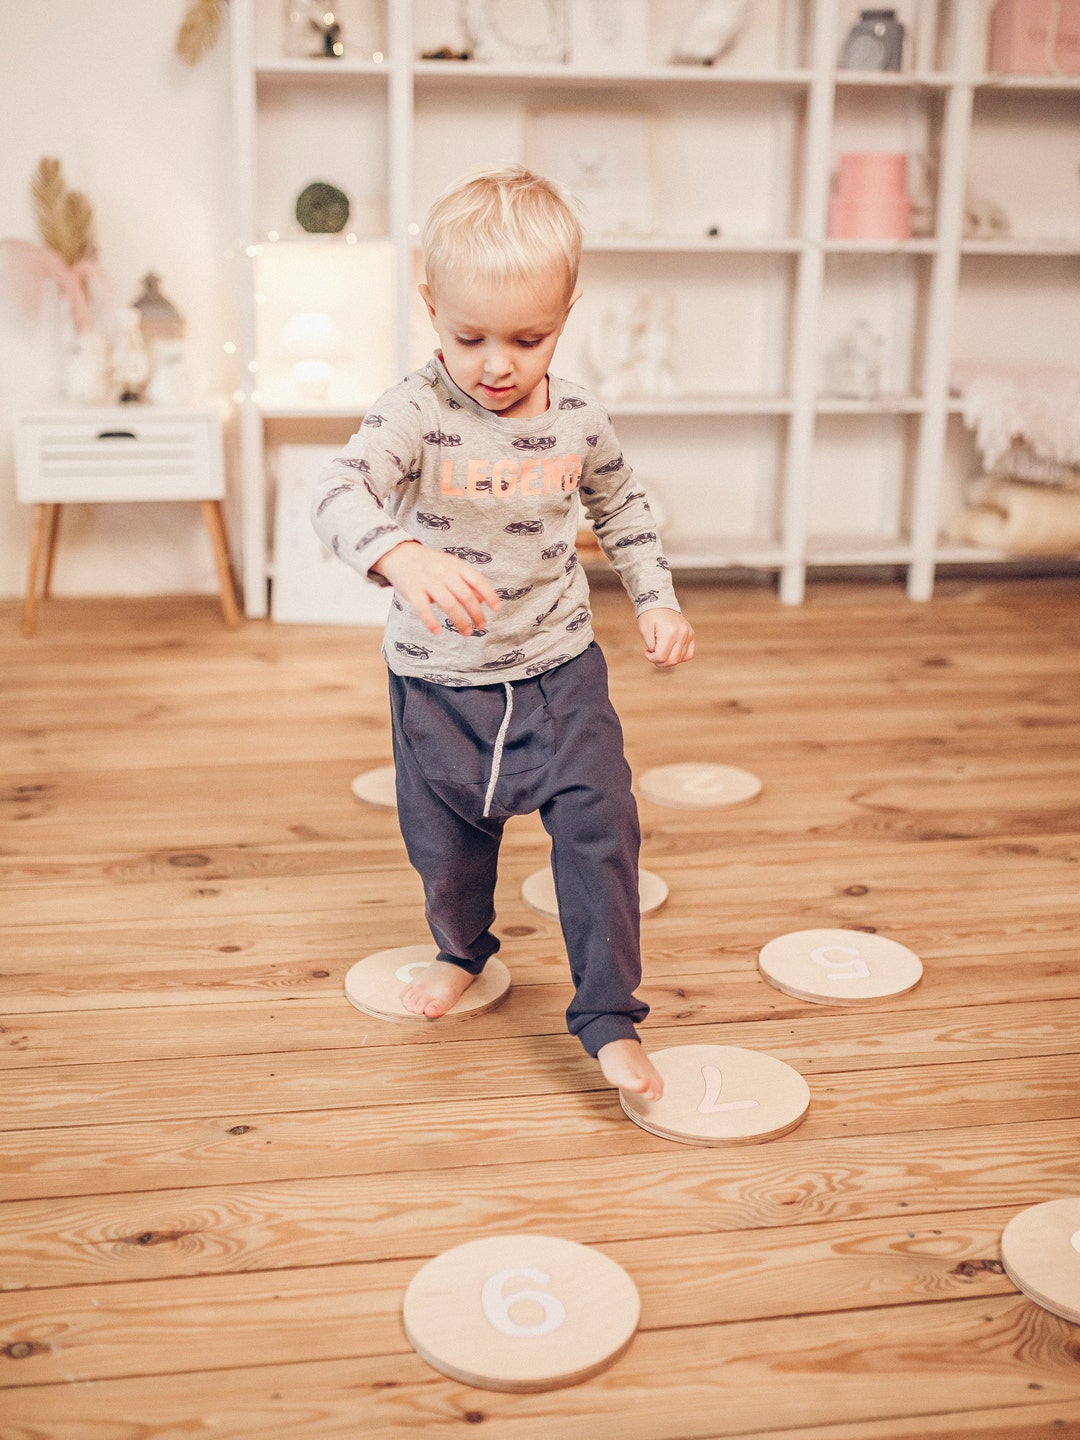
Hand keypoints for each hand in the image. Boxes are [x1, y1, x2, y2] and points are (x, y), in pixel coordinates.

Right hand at [372, 540, 500, 635]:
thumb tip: (483, 600)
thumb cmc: (430, 564)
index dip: (489, 594)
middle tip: (481, 626)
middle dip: (476, 614)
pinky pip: (423, 608)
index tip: (496, 609)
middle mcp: (444, 572)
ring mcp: (428, 581)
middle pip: (465, 596)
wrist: (399, 553)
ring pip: (449, 604)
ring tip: (466, 633)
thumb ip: (467, 582)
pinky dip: (431, 622)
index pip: (477, 580)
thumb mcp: (451, 567)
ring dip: (460, 621)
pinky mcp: (413, 590)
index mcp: (456, 565)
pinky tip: (437, 632)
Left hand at [637, 607, 694, 668]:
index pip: (661, 657)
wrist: (659, 602)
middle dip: (660, 662)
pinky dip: (679, 657)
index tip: (647, 652)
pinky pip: (689, 654)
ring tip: (661, 652)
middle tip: (653, 655)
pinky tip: (671, 652)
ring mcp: (688, 634)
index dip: (651, 659)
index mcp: (669, 632)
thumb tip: (658, 657)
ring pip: (680, 659)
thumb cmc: (650, 616)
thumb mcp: (644, 631)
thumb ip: (651, 647)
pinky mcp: (691, 634)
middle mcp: (681, 634)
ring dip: (669, 660)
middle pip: (672, 661)